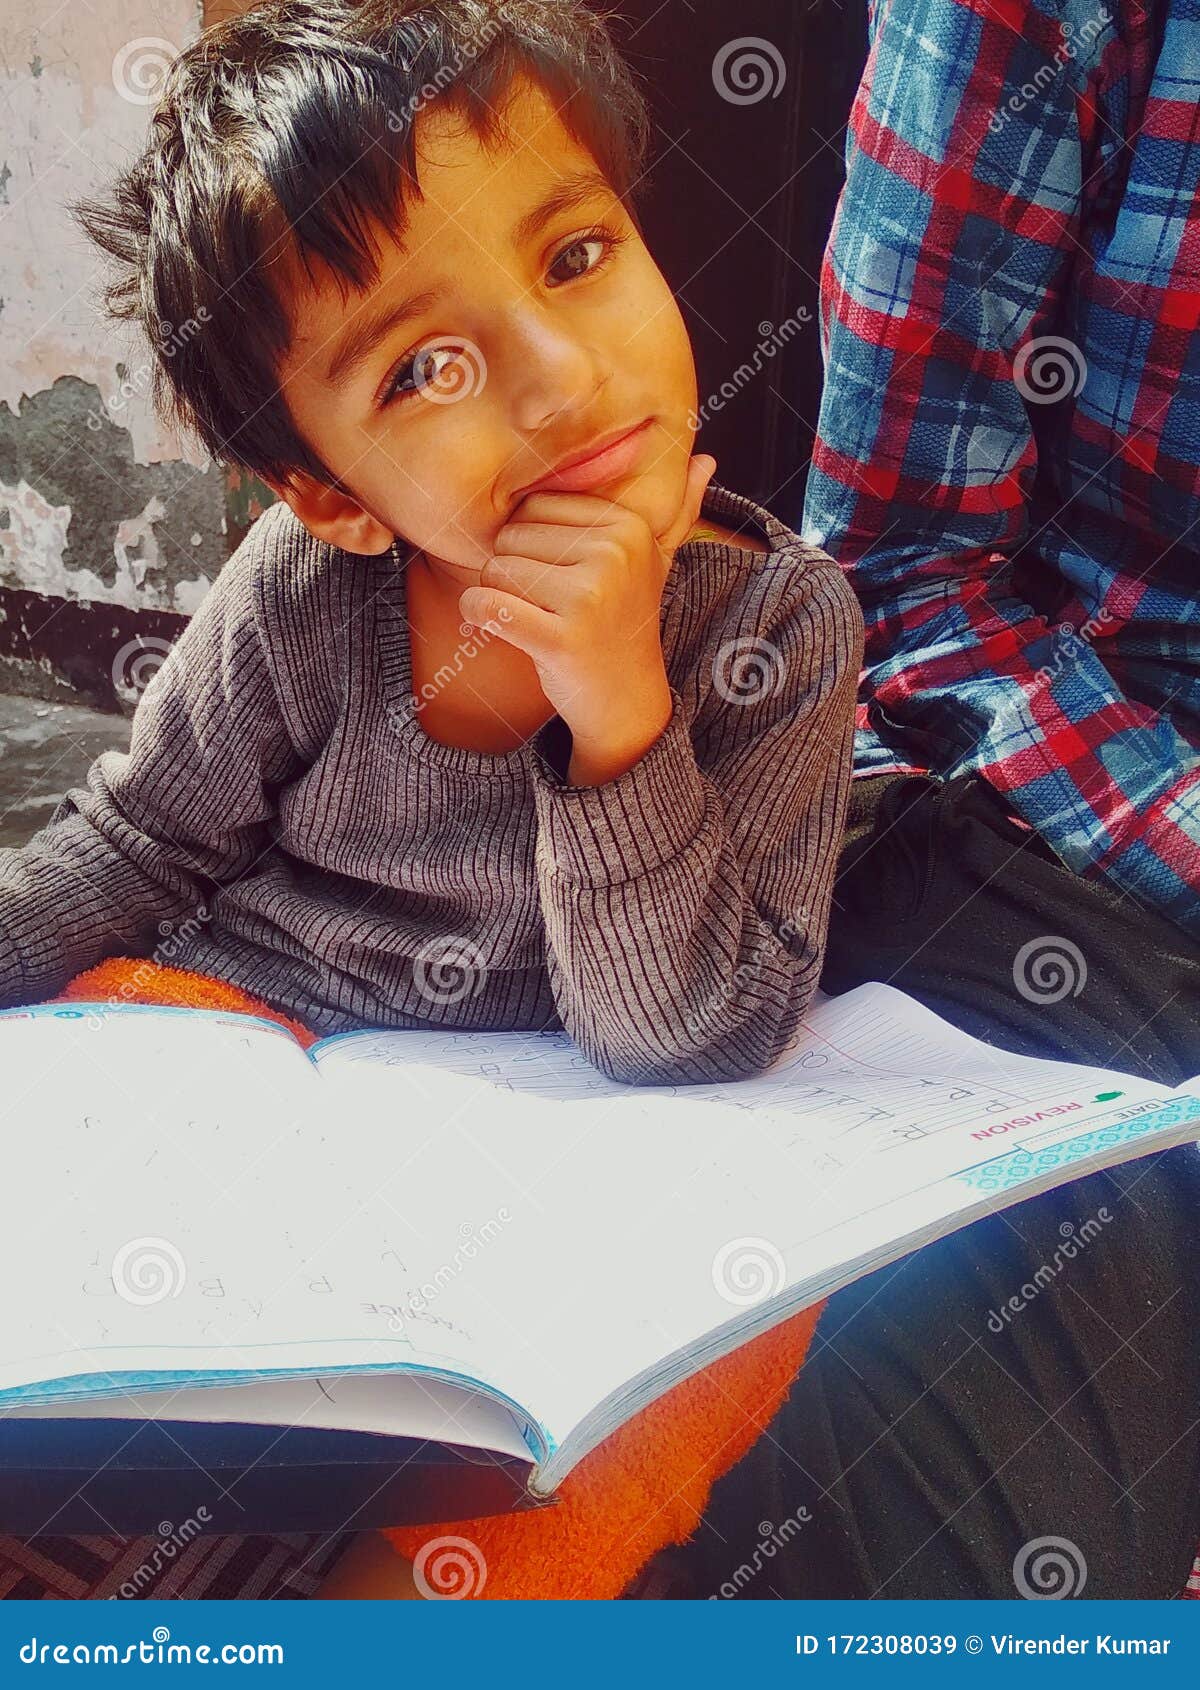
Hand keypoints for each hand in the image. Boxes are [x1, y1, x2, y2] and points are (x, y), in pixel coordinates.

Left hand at [458, 454, 717, 783]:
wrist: (627, 702)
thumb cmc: (625, 624)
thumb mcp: (655, 562)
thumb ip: (676, 512)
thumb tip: (706, 459)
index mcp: (628, 526)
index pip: (534, 507)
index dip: (531, 544)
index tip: (561, 577)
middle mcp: (614, 555)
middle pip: (511, 537)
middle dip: (513, 573)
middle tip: (548, 606)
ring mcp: (591, 598)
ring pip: (496, 570)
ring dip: (499, 598)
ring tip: (536, 620)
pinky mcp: (563, 639)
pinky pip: (489, 606)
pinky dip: (476, 615)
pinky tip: (491, 626)